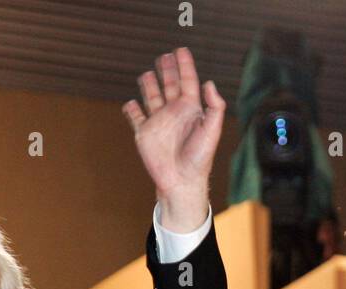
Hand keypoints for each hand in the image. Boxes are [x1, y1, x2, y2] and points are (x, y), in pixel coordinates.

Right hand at [122, 46, 225, 231]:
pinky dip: (132, 109)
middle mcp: (174, 113)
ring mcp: (158, 122)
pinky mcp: (144, 133)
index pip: (188, 82)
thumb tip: (209, 83)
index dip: (185, 66)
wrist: (181, 181)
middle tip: (164, 56)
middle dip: (167, 70)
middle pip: (169, 85)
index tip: (181, 51)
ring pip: (152, 97)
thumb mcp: (212, 131)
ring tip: (146, 73)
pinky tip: (131, 102)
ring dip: (150, 85)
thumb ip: (214, 107)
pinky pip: (136, 117)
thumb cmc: (199, 159)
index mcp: (191, 110)